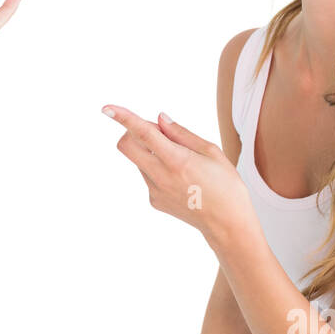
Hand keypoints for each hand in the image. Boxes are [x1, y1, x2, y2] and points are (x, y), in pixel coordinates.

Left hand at [102, 105, 252, 237]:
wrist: (228, 225)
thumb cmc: (226, 185)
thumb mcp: (211, 152)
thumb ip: (181, 134)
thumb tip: (159, 119)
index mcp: (177, 160)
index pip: (144, 133)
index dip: (124, 118)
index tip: (107, 109)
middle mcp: (161, 176)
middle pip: (127, 146)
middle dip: (132, 132)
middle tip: (156, 132)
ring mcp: (155, 191)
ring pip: (139, 160)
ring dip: (150, 151)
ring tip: (181, 161)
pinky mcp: (154, 201)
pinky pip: (148, 176)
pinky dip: (157, 168)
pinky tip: (181, 178)